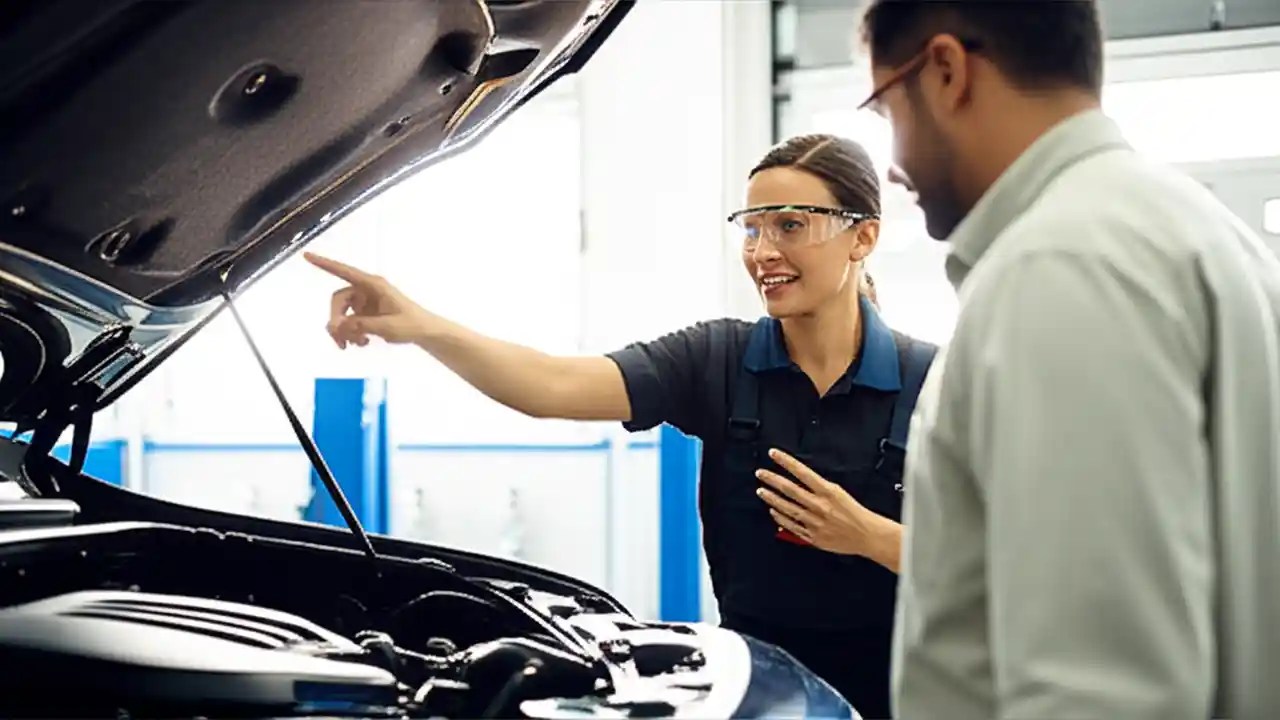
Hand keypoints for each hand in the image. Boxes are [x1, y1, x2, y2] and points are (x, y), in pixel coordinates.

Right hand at [304, 252, 433, 347]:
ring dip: (344, 330)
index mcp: (373, 285)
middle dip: (336, 320)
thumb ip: (361, 325)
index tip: (307, 256)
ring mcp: (365, 302)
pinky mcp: (366, 314)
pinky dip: (351, 333)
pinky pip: (349, 322)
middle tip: (340, 339)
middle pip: (338, 300)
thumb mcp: (387, 327)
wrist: (424, 332)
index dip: (325, 264)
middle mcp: (366, 291)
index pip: (344, 272)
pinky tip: (362, 343)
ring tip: (356, 344)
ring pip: (342, 313)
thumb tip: (338, 325)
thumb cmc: (411, 324)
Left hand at [755, 448, 882, 557]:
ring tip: (761, 490)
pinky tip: (773, 511)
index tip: (774, 454)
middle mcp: (819, 506)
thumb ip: (819, 488)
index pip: (802, 472)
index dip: (786, 461)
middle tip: (761, 473)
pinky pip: (792, 526)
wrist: (867, 535)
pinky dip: (780, 518)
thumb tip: (801, 479)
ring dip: (772, 498)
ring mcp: (814, 522)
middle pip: (790, 489)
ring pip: (787, 508)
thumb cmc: (855, 513)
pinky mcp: (813, 536)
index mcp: (828, 492)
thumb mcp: (839, 492)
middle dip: (772, 479)